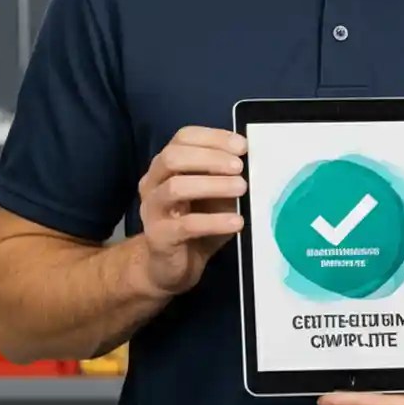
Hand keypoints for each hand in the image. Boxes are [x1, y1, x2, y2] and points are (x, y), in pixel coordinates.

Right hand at [133, 126, 248, 296]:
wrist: (169, 267)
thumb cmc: (196, 224)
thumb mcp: (214, 196)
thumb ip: (225, 177)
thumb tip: (251, 162)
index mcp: (165, 165)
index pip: (183, 138)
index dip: (213, 137)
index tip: (242, 146)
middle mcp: (152, 182)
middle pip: (173, 157)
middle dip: (210, 158)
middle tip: (240, 167)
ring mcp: (152, 209)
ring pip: (175, 187)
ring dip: (212, 185)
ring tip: (241, 188)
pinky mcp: (158, 236)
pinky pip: (186, 225)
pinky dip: (214, 221)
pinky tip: (236, 222)